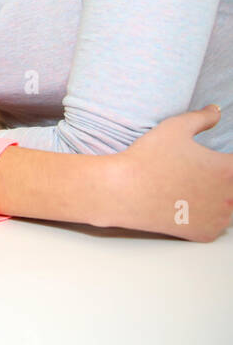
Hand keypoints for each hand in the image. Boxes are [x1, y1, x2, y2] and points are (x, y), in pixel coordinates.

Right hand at [110, 105, 232, 241]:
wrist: (122, 191)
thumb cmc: (147, 158)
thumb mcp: (175, 128)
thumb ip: (202, 118)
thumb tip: (216, 110)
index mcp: (229, 170)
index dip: (227, 161)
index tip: (212, 161)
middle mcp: (230, 197)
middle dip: (222, 179)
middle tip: (196, 173)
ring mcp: (219, 218)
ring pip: (229, 207)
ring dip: (218, 199)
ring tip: (190, 188)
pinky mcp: (206, 233)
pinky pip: (216, 225)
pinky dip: (207, 217)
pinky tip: (187, 205)